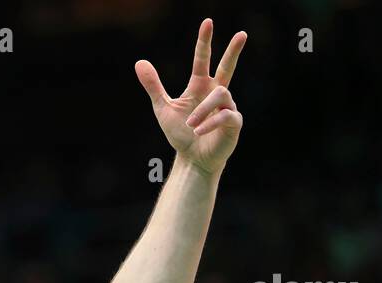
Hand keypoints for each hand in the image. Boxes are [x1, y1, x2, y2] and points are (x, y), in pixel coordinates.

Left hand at [135, 19, 246, 175]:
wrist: (192, 159)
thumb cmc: (181, 134)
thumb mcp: (163, 108)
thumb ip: (154, 86)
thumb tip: (139, 62)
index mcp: (200, 86)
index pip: (203, 59)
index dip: (204, 41)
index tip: (207, 22)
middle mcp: (216, 93)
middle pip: (228, 67)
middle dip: (234, 51)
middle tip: (242, 34)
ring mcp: (227, 106)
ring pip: (221, 95)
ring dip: (203, 110)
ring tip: (191, 125)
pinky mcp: (234, 121)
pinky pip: (225, 115)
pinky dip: (210, 122)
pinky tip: (199, 131)